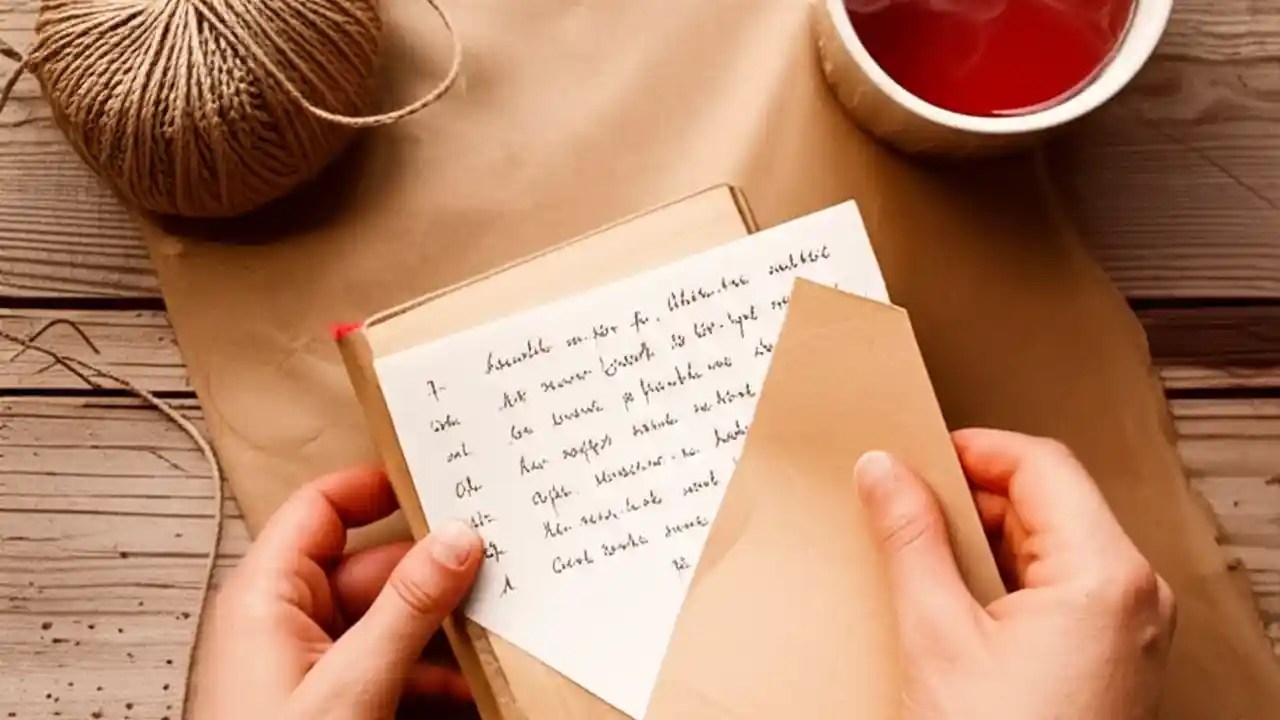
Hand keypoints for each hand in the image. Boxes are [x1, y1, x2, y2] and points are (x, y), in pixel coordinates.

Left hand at [196, 467, 482, 718]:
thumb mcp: (353, 682)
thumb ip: (409, 608)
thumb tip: (455, 542)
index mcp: (265, 595)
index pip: (321, 508)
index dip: (377, 488)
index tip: (437, 482)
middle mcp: (282, 620)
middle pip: (368, 568)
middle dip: (430, 575)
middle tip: (490, 569)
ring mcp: (305, 664)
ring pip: (384, 621)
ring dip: (437, 631)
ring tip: (489, 632)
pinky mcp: (326, 701)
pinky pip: (383, 665)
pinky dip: (425, 674)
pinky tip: (466, 688)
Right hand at [855, 429, 1175, 719]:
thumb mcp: (936, 635)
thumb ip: (910, 537)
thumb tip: (884, 471)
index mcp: (1105, 575)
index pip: (1041, 465)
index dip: (973, 449)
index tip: (915, 454)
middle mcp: (1135, 596)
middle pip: (1050, 502)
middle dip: (972, 496)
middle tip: (904, 502)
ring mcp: (1130, 630)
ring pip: (1053, 545)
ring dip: (985, 539)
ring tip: (920, 554)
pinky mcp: (1113, 659)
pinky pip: (1062, 589)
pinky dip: (1007, 579)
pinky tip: (953, 599)